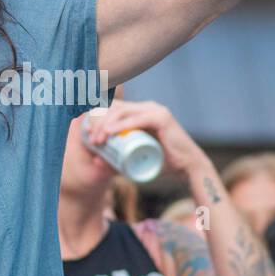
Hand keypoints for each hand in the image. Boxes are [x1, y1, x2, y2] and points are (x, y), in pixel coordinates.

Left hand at [82, 100, 209, 179]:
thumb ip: (117, 161)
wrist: (187, 168)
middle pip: (115, 107)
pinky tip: (110, 131)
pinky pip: (137, 119)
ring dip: (107, 124)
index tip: (87, 134)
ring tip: (98, 140)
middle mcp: (147, 107)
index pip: (113, 107)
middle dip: (99, 120)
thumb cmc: (161, 164)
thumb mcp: (135, 161)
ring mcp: (155, 110)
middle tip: (92, 139)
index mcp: (140, 111)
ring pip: (123, 111)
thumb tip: (94, 161)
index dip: (97, 117)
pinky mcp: (162, 118)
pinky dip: (122, 125)